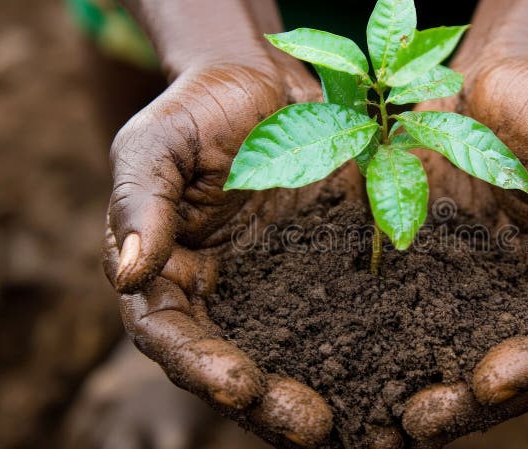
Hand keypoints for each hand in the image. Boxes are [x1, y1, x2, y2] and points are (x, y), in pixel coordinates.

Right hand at [101, 61, 350, 447]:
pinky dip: (370, 350)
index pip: (172, 337)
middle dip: (269, 404)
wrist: (264, 83)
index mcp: (171, 276)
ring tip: (362, 424)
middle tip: (312, 428)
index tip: (237, 386)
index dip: (200, 367)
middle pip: (237, 365)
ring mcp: (281, 289)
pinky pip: (350, 316)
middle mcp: (225, 297)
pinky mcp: (330, 273)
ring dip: (324, 392)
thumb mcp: (157, 144)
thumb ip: (140, 203)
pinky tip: (401, 373)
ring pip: (296, 356)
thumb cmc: (198, 110)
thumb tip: (126, 272)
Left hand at [399, 56, 527, 445]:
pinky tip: (353, 363)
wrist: (495, 81)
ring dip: (428, 390)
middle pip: (513, 367)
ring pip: (460, 354)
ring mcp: (481, 289)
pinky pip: (415, 316)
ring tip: (383, 418)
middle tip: (420, 423)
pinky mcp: (434, 273)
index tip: (489, 382)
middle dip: (472, 403)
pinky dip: (392, 346)